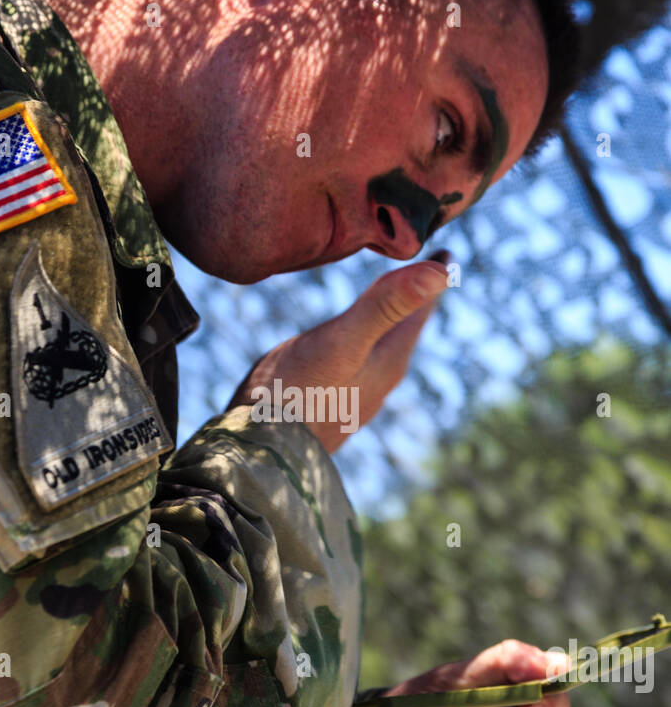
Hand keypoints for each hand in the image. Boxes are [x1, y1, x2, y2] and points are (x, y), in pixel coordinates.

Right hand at [228, 254, 448, 452]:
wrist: (260, 455)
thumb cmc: (296, 394)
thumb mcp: (342, 341)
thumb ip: (386, 306)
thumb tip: (442, 272)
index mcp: (389, 360)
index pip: (421, 309)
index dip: (433, 276)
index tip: (447, 251)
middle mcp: (380, 381)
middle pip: (404, 330)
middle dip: (412, 300)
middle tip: (420, 271)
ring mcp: (356, 398)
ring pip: (380, 350)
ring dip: (386, 323)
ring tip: (386, 304)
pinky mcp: (330, 408)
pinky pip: (355, 365)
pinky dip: (360, 344)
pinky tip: (345, 348)